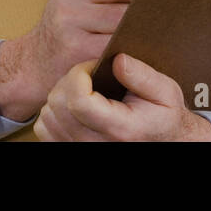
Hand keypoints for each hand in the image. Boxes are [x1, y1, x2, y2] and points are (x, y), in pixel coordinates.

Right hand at [0, 0, 152, 121]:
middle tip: (168, 12)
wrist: (34, 63)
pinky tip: (140, 50)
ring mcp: (72, 19)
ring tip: (158, 32)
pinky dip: (135, 47)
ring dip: (149, 25)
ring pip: (128, 15)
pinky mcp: (77, 47)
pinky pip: (119, 44)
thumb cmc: (65, 30)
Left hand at [35, 55, 210, 141]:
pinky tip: (73, 107)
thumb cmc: (163, 117)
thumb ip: (143, 75)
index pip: (78, 101)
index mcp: (121, 129)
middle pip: (58, 105)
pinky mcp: (71, 150)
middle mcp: (97, 145)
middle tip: (89, 77)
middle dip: (69, 81)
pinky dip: (53, 114)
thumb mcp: (166, 93)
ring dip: (60, 96)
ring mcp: (82, 150)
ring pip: (48, 116)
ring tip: (83, 91)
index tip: (92, 68)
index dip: (78, 75)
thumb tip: (117, 59)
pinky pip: (44, 129)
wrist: (166, 142)